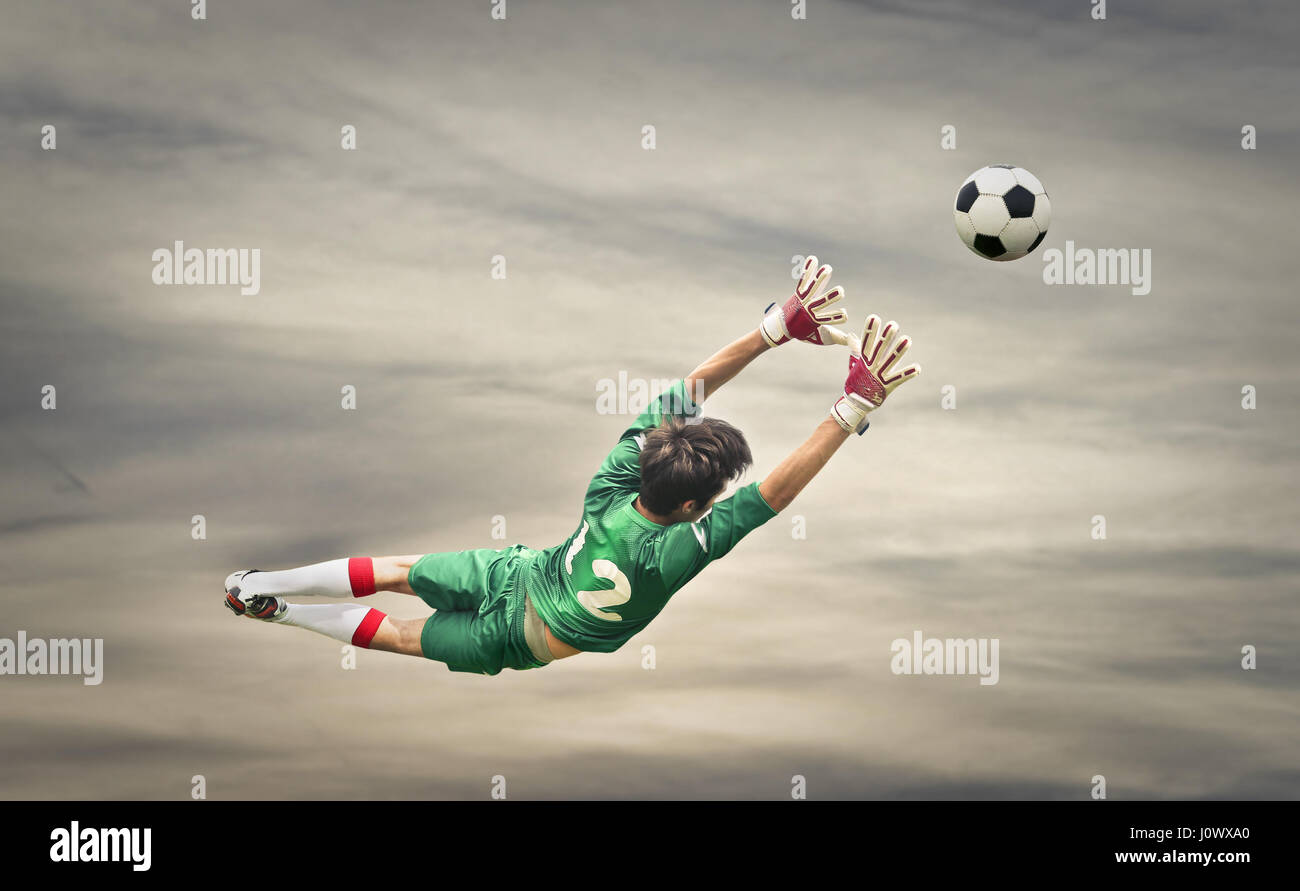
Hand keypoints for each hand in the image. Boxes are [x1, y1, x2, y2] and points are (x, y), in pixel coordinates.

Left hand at [759, 255, 848, 347]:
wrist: (782, 328)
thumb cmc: (805, 333)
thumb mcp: (821, 338)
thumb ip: (838, 338)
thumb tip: (854, 340)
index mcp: (816, 321)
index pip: (830, 318)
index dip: (839, 317)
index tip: (844, 315)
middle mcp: (810, 309)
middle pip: (823, 302)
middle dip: (831, 297)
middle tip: (841, 292)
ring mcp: (804, 300)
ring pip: (813, 288)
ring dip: (821, 278)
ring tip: (828, 268)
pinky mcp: (798, 293)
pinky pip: (803, 280)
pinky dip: (808, 269)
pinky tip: (813, 258)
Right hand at [829, 314, 920, 433]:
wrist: (856, 404)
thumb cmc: (856, 382)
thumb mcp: (855, 364)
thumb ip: (856, 349)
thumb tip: (851, 335)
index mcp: (863, 361)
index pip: (866, 343)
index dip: (870, 330)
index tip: (874, 318)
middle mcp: (871, 367)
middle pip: (879, 349)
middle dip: (886, 337)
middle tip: (893, 325)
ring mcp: (879, 376)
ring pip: (890, 361)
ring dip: (899, 350)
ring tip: (907, 339)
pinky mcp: (887, 386)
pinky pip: (899, 378)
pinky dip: (908, 373)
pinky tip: (918, 368)